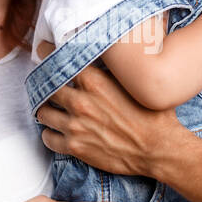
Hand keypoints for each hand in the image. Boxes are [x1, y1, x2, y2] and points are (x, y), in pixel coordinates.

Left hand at [35, 63, 192, 176]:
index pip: (59, 60)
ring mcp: (75, 125)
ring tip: (53, 109)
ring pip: (43, 112)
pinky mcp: (75, 147)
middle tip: (48, 85)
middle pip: (47, 86)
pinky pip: (48, 138)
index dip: (48, 55)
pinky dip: (50, 133)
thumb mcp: (133, 83)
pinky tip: (57, 131)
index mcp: (94, 81)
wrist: (158, 149)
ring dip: (47, 110)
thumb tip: (100, 57)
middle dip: (47, 85)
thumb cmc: (152, 115)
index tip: (43, 52)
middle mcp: (80, 101)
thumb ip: (110, 71)